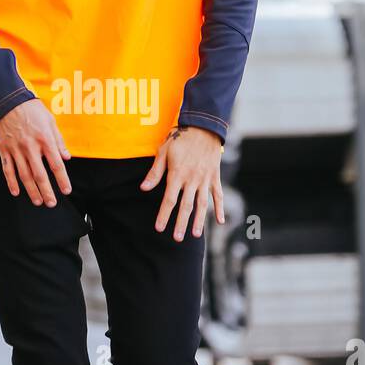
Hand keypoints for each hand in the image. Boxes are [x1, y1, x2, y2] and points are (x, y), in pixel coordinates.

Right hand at [0, 98, 71, 205]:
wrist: (7, 100)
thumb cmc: (32, 109)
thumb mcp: (50, 121)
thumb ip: (59, 141)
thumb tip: (67, 157)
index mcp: (45, 139)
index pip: (56, 165)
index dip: (62, 180)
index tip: (66, 191)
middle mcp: (30, 147)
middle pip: (40, 175)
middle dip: (47, 191)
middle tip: (52, 203)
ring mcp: (16, 149)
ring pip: (24, 175)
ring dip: (31, 191)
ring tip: (38, 201)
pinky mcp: (4, 150)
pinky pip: (7, 169)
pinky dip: (11, 182)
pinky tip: (16, 192)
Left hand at [140, 125, 224, 240]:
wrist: (204, 126)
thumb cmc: (180, 138)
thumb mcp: (164, 152)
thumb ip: (155, 172)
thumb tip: (144, 188)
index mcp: (177, 174)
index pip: (169, 200)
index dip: (164, 215)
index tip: (159, 228)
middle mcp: (192, 179)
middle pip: (186, 206)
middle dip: (181, 223)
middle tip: (177, 238)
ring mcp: (205, 179)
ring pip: (202, 204)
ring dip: (199, 221)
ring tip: (195, 235)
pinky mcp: (214, 177)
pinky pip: (217, 195)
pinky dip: (219, 208)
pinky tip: (220, 222)